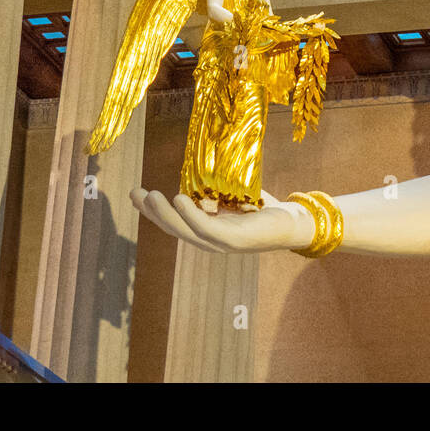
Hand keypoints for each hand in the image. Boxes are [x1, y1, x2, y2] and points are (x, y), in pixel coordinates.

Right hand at [131, 186, 312, 253]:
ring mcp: (222, 243)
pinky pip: (207, 228)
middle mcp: (211, 241)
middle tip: (135, 193)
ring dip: (166, 214)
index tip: (136, 194)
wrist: (295, 223)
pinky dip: (191, 215)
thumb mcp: (233, 198)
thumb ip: (214, 195)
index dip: (154, 212)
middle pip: (175, 228)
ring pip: (186, 230)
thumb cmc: (263, 209)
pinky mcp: (235, 241)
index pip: (175, 223)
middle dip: (153, 213)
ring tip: (151, 195)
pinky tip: (180, 199)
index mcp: (208, 231)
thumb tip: (195, 187)